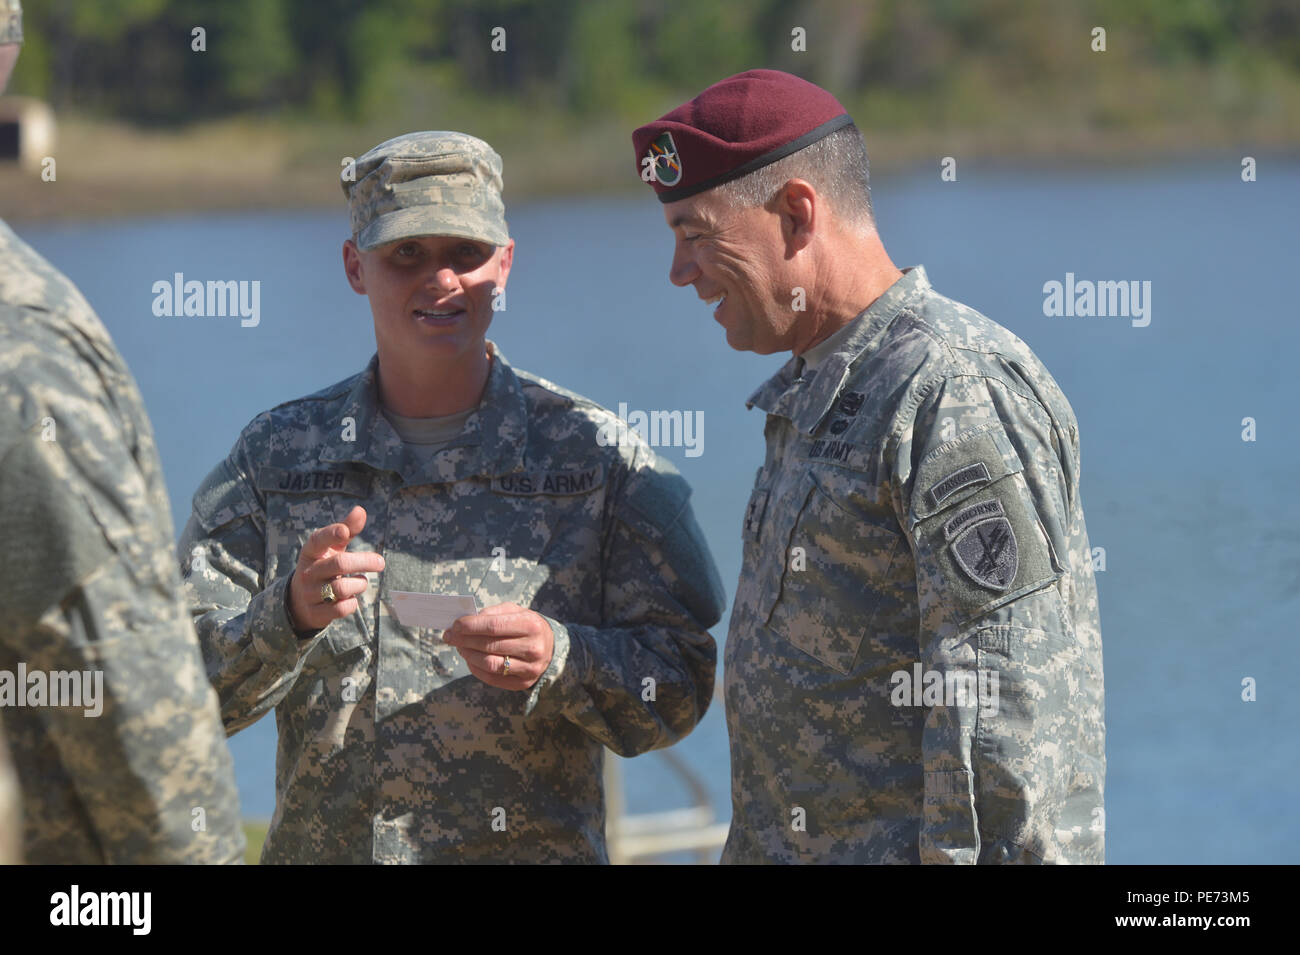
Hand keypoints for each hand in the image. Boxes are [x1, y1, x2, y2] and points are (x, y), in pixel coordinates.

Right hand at [287, 505, 384, 631]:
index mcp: (311, 552)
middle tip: (380, 562)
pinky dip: (352, 603)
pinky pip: (341, 609)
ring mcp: (309, 593)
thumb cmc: (323, 566)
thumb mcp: (332, 548)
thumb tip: (360, 510)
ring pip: (341, 588)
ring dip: (359, 584)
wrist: (300, 600)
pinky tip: (350, 598)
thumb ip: (347, 529)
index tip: (344, 531)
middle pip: (339, 564)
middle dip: (364, 562)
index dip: (331, 534)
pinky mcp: (315, 613)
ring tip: (361, 581)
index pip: (318, 540)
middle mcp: (308, 572)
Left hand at [443, 602, 554, 690]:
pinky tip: (469, 659)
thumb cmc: (526, 625)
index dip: (471, 626)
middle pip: (490, 645)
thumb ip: (492, 613)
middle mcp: (533, 648)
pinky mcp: (523, 683)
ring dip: (468, 655)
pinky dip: (476, 668)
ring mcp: (530, 668)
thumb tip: (464, 622)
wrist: (550, 647)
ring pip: (490, 664)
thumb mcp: (515, 611)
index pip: (494, 626)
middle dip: (464, 640)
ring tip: (459, 647)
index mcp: (531, 625)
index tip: (454, 625)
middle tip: (449, 636)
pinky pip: (492, 678)